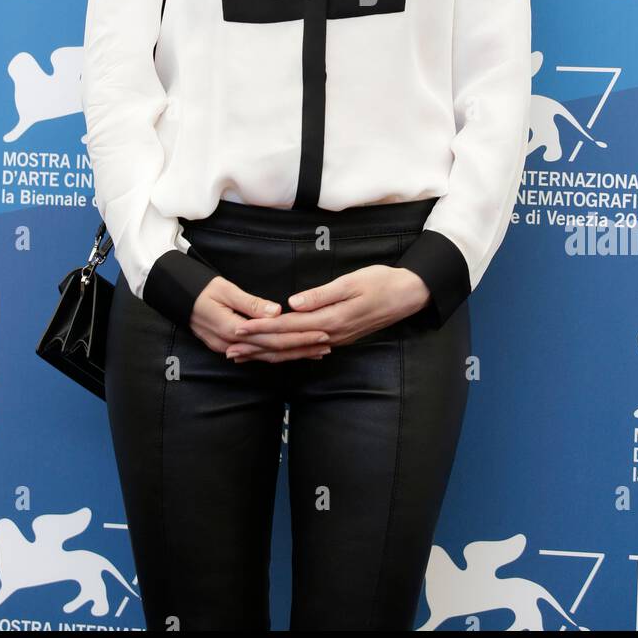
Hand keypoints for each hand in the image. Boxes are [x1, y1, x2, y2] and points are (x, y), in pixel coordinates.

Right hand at [189, 275, 332, 361]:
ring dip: (293, 355)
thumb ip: (250, 304)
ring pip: (267, 356)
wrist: (177, 298)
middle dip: (302, 349)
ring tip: (316, 352)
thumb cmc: (201, 290)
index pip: (273, 338)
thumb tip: (276, 312)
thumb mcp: (224, 290)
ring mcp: (230, 349)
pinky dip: (278, 355)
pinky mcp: (230, 347)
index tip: (320, 332)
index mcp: (233, 329)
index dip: (298, 337)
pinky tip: (292, 353)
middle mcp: (233, 344)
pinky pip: (258, 355)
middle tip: (326, 345)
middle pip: (274, 351)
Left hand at [225, 265, 431, 362]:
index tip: (238, 330)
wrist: (408, 295)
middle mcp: (330, 334)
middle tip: (229, 350)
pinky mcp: (338, 337)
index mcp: (330, 319)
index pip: (287, 327)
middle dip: (256, 347)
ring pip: (294, 352)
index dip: (260, 329)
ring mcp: (335, 339)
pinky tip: (276, 355)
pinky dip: (286, 354)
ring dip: (267, 354)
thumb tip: (292, 303)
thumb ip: (321, 295)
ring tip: (244, 356)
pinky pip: (306, 351)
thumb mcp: (352, 282)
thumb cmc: (381, 282)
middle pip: (286, 345)